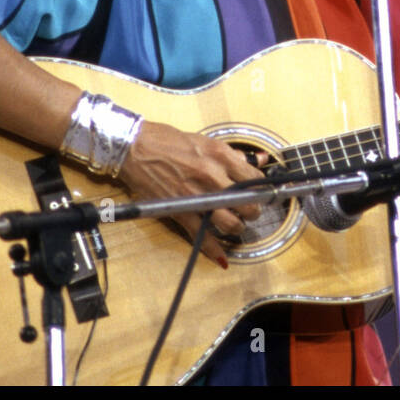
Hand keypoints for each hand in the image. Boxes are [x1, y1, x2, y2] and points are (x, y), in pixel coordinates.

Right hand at [118, 121, 265, 266]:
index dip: (261, 188)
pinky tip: (222, 258)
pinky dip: (213, 249)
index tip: (263, 193)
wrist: (136, 148)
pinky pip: (201, 235)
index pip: (254, 177)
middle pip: (247, 203)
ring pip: (230, 222)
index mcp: (220, 156)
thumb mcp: (206, 141)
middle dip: (253, 210)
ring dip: (238, 226)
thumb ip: (234, 154)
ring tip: (237, 224)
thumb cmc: (169, 141)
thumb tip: (261, 159)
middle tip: (251, 210)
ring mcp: (196, 196)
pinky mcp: (180, 212)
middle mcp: (212, 176)